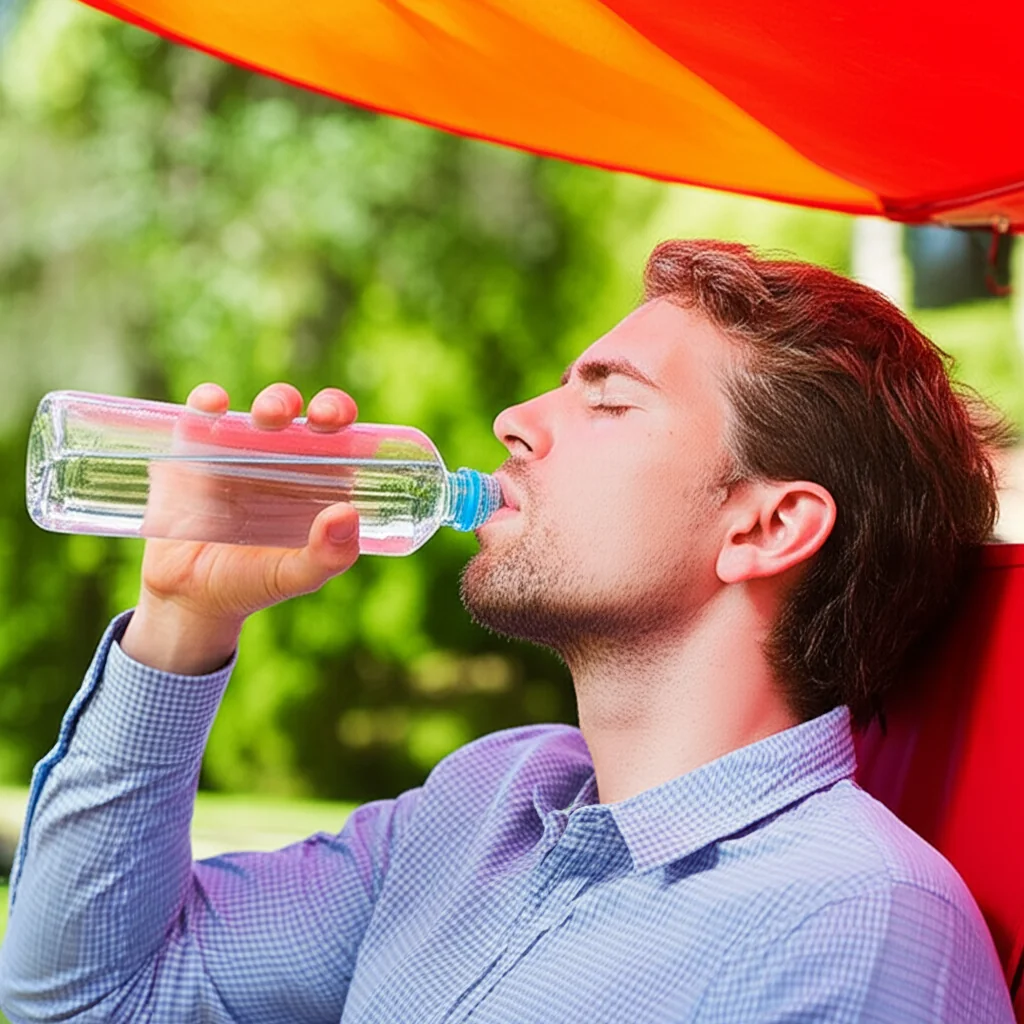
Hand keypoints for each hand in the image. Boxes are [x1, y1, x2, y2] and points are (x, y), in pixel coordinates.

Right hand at [127, 382, 360, 644]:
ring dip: (275, 401)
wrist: (188, 598)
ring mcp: (239, 450)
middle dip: (318, 405)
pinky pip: (202, 415)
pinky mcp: (194, 450)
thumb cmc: (252, 583)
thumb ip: (328, 556)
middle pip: (306, 415)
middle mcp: (283, 458)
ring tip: (270, 417)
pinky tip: (213, 406)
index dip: (345, 418)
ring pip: (263, 409)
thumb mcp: (294, 576)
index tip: (341, 422)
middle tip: (319, 417)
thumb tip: (347, 514)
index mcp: (317, 482)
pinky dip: (208, 402)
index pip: (341, 438)